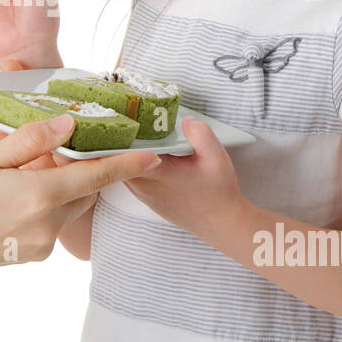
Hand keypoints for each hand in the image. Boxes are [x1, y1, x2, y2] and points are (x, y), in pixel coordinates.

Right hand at [0, 114, 160, 274]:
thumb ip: (30, 139)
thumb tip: (68, 124)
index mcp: (38, 195)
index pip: (96, 175)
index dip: (127, 164)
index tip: (152, 154)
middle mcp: (47, 225)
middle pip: (85, 190)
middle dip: (81, 167)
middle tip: (55, 145)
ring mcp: (40, 245)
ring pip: (68, 206)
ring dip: (60, 186)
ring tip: (22, 169)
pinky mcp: (30, 255)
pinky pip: (51, 223)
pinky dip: (45, 204)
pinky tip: (10, 194)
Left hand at [124, 117, 248, 246]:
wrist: (220, 223)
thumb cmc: (218, 192)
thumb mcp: (215, 156)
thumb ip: (200, 133)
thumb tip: (184, 119)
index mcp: (156, 172)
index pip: (124, 150)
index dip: (122, 132)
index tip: (126, 117)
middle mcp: (143, 185)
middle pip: (120, 157)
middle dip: (124, 138)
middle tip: (131, 119)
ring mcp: (143, 194)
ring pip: (125, 167)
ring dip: (130, 152)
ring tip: (139, 133)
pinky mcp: (147, 198)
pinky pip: (133, 176)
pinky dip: (137, 163)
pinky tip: (151, 153)